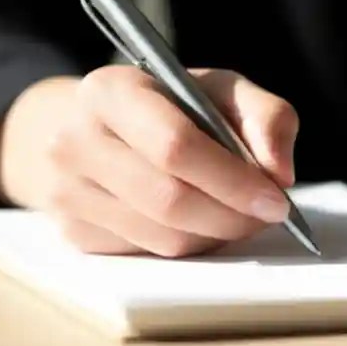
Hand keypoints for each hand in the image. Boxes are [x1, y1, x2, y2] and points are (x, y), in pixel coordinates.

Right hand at [0, 66, 297, 256]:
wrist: (94, 126)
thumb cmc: (170, 105)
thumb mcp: (221, 90)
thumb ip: (266, 117)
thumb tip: (280, 173)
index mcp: (111, 91)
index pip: (175, 145)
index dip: (233, 179)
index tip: (277, 199)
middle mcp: (75, 140)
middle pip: (169, 200)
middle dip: (232, 216)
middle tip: (268, 216)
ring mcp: (66, 191)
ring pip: (162, 238)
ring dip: (216, 235)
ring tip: (239, 216)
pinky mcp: (73, 232)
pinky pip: (148, 255)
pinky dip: (189, 247)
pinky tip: (201, 223)